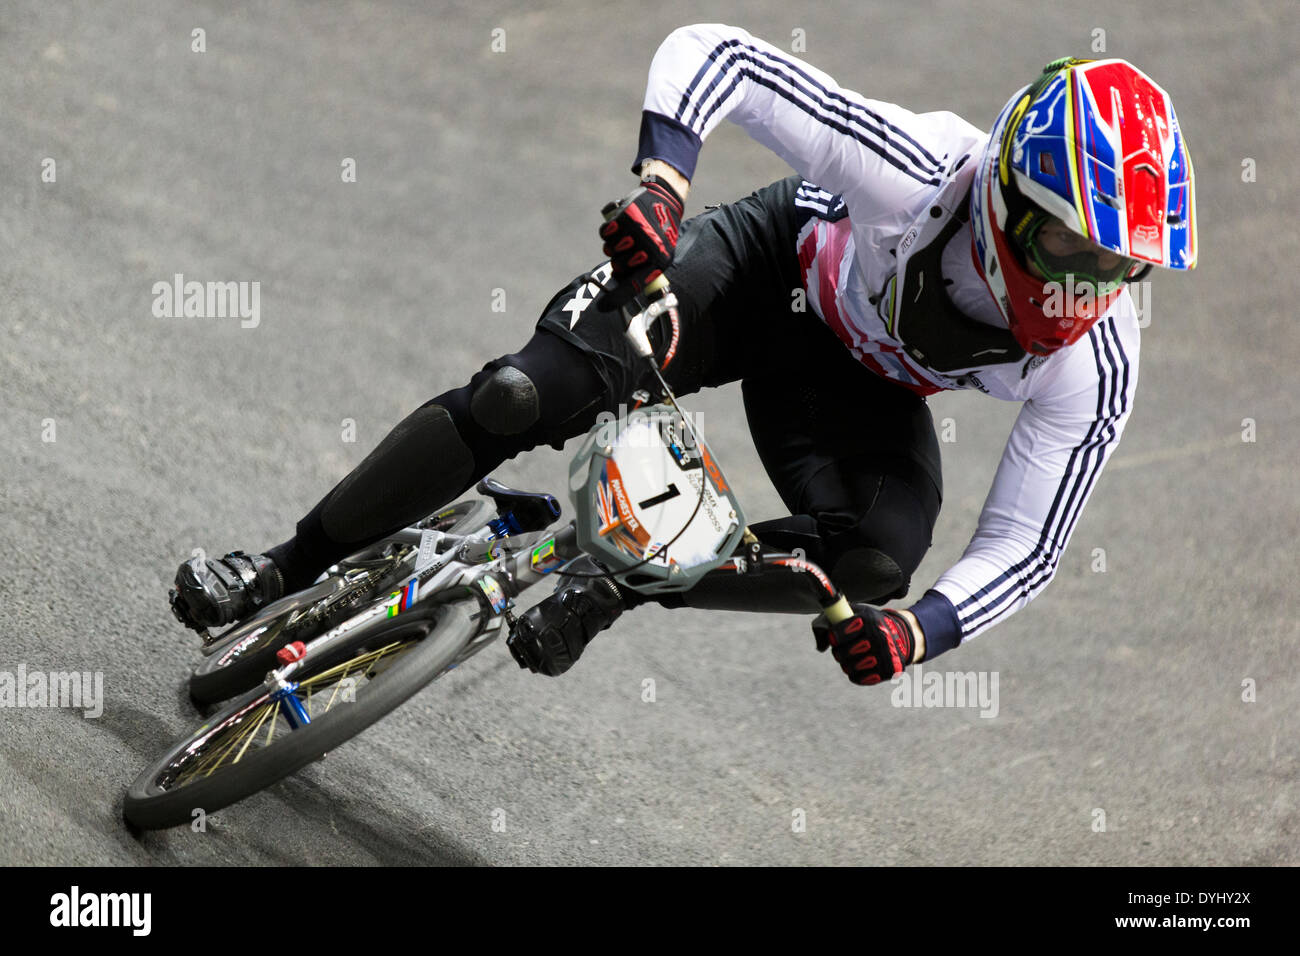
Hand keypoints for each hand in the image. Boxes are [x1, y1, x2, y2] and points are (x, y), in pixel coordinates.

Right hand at [596, 174, 683, 311]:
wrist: (665, 199)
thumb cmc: (661, 233)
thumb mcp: (662, 254)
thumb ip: (645, 271)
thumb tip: (623, 287)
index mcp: (659, 261)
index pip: (635, 285)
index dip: (618, 298)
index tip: (605, 306)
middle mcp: (648, 247)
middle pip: (618, 266)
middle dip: (618, 262)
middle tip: (624, 253)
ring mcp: (636, 232)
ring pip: (609, 250)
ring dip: (612, 246)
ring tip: (623, 239)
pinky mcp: (625, 217)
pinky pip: (605, 233)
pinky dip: (607, 232)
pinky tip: (616, 227)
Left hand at [813, 604, 917, 685]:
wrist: (902, 635)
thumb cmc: (869, 623)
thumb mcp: (853, 613)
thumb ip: (830, 620)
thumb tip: (821, 646)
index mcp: (868, 619)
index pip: (839, 633)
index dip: (833, 637)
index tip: (834, 637)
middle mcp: (879, 637)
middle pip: (842, 654)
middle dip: (839, 652)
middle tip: (842, 649)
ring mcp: (885, 655)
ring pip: (849, 668)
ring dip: (847, 664)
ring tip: (852, 657)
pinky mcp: (889, 670)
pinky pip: (859, 679)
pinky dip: (856, 674)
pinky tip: (861, 666)